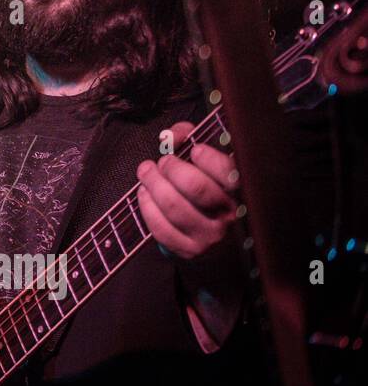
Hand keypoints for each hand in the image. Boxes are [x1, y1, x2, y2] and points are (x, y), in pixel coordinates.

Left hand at [136, 121, 240, 262]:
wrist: (213, 236)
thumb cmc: (208, 188)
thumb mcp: (207, 160)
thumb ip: (190, 138)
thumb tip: (170, 135)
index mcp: (240, 190)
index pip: (229, 173)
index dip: (208, 158)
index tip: (195, 150)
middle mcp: (229, 215)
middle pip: (195, 187)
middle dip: (171, 168)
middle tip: (162, 162)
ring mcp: (210, 235)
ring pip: (174, 207)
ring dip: (153, 184)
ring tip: (146, 172)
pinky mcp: (189, 250)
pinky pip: (161, 228)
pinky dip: (147, 207)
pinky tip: (144, 193)